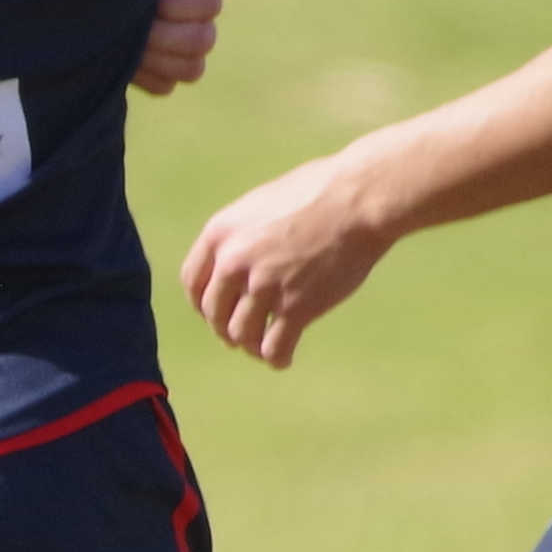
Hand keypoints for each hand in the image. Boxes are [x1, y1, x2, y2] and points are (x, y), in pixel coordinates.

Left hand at [133, 0, 224, 97]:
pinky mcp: (162, 73)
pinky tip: (121, 58)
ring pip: (191, 70)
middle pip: (202, 41)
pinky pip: (165, 86)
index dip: (177, 6)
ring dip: (156, 59)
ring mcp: (183, 50)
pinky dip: (144, 76)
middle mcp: (199, 18)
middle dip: (163, 35)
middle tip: (128, 26)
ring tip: (124, 43)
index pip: (210, 4)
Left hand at [180, 148, 390, 369]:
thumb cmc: (318, 192)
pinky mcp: (296, 307)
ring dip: (251, 345)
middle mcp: (234, 262)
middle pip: (214, 314)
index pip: (193, 282)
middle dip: (226, 329)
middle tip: (243, 334)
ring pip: (240, 335)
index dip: (203, 304)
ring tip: (264, 346)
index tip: (217, 312)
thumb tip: (234, 264)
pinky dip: (277, 358)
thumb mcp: (261, 204)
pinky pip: (274, 348)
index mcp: (220, 233)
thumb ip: (241, 236)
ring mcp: (264, 286)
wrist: (358, 199)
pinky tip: (284, 359)